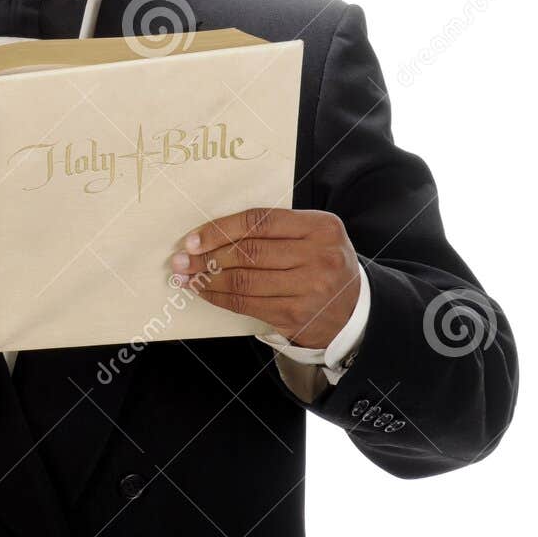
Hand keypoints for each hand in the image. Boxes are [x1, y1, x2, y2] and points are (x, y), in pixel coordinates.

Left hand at [169, 208, 360, 349]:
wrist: (355, 311)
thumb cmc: (323, 265)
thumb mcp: (314, 236)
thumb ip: (276, 229)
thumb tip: (215, 232)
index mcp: (321, 227)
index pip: (261, 221)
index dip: (222, 229)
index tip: (194, 238)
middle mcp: (319, 256)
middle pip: (249, 252)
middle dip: (207, 255)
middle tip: (182, 258)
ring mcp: (309, 288)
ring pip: (244, 280)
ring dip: (207, 278)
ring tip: (186, 276)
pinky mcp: (295, 315)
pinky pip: (246, 304)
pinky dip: (219, 297)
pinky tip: (204, 291)